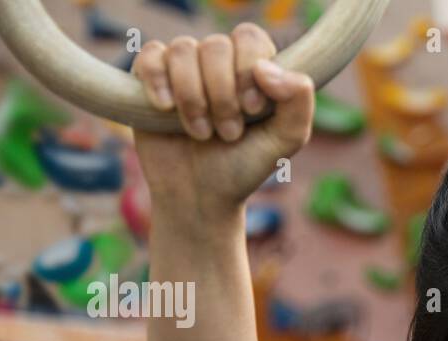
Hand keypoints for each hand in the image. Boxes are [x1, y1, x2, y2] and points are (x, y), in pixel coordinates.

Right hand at [131, 23, 314, 217]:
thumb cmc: (243, 166)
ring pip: (182, 50)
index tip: (251, 109)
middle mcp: (218, 61)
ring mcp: (183, 67)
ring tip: (202, 134)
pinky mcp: (151, 78)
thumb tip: (266, 68)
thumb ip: (298, 103)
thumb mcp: (284, 141)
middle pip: (216, 46)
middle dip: (222, 94)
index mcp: (252, 67)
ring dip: (193, 98)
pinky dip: (159, 81)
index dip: (248, 69)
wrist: (201, 195)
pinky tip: (167, 110)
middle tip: (229, 133)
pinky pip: (150, 56)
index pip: (249, 38)